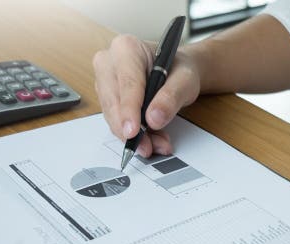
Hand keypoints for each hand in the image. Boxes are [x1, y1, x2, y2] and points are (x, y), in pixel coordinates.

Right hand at [92, 35, 201, 156]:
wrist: (176, 72)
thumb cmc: (178, 70)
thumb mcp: (185, 80)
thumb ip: (171, 97)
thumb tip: (154, 118)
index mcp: (126, 48)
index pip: (126, 84)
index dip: (129, 110)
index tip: (133, 132)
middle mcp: (109, 61)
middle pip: (113, 102)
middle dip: (130, 129)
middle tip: (147, 148)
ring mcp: (104, 80)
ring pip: (112, 115)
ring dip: (133, 135)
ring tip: (156, 145)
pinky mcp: (106, 98)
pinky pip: (115, 120)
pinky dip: (132, 134)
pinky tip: (149, 140)